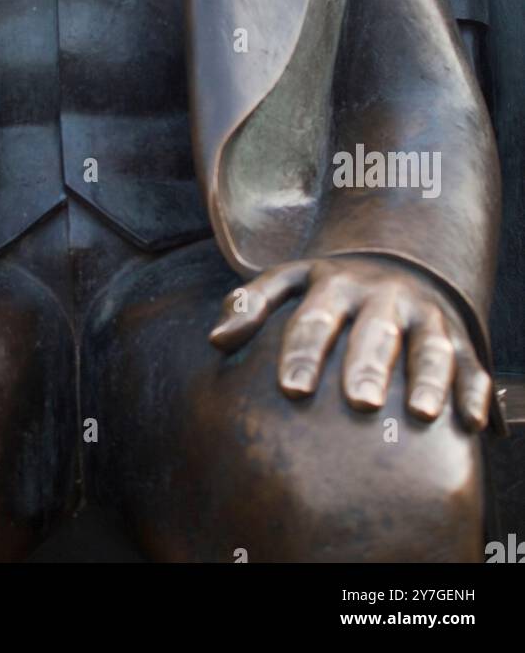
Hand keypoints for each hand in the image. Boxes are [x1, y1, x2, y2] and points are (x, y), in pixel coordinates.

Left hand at [209, 256, 492, 430]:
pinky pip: (470, 365)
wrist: (394, 264)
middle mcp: (382, 297)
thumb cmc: (326, 290)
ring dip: (427, 377)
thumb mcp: (288, 281)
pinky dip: (473, 392)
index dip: (304, 352)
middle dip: (367, 365)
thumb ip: (249, 303)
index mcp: (334, 284)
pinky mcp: (457, 338)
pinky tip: (472, 424)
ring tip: (420, 412)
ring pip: (428, 345)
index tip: (291, 388)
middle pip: (374, 332)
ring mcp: (423, 315)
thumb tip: (216, 340)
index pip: (314, 318)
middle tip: (358, 402)